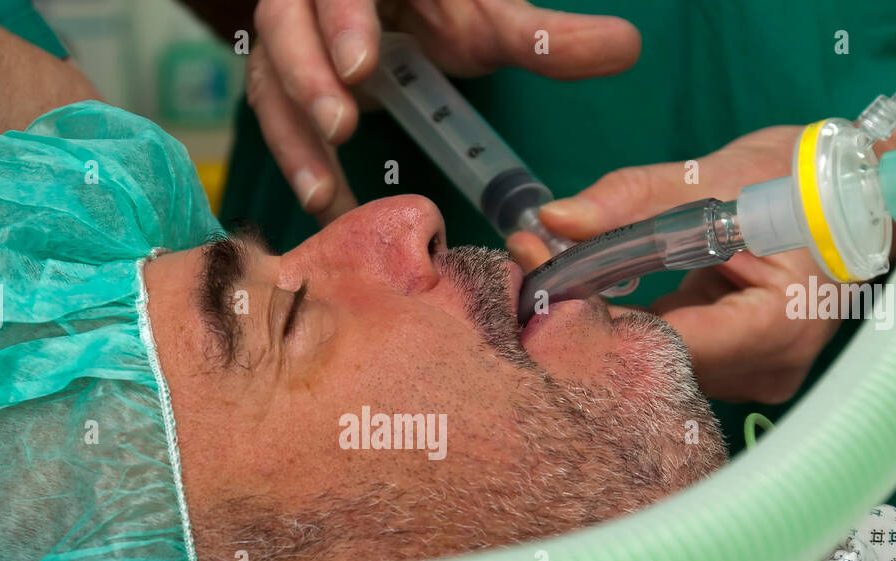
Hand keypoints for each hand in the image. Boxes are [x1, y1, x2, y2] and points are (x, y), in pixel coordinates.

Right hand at [247, 0, 640, 222]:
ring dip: (294, 134)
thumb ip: (541, 36)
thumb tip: (627, 48)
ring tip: (324, 189)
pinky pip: (273, 122)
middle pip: (285, 23)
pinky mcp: (279, 85)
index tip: (363, 67)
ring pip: (268, 78)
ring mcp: (288, 41)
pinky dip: (296, 164)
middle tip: (341, 122)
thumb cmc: (437, 8)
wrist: (387, 17)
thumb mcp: (488, 18)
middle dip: (307, 74)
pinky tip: (325, 205)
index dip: (342, 22)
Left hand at [508, 125, 847, 403]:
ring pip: (660, 369)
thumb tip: (553, 220)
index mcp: (775, 326)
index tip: (539, 287)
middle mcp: (770, 369)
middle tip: (531, 276)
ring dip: (609, 327)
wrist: (866, 191)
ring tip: (558, 281)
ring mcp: (761, 378)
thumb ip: (631, 200)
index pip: (664, 346)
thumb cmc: (803, 179)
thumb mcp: (715, 176)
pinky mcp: (746, 374)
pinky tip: (603, 302)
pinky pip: (677, 359)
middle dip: (589, 322)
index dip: (595, 322)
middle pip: (657, 366)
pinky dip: (639, 330)